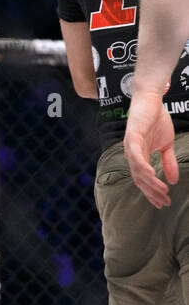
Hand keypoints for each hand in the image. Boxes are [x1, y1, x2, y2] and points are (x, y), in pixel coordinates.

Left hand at [123, 89, 178, 206]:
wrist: (152, 100)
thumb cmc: (156, 120)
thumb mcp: (166, 144)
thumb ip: (168, 162)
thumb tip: (174, 180)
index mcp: (139, 157)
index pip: (143, 180)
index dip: (151, 193)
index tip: (162, 204)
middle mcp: (132, 154)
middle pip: (139, 179)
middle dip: (151, 192)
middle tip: (164, 202)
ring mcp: (130, 146)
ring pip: (138, 170)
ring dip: (150, 182)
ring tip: (161, 191)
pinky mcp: (132, 136)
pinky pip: (135, 155)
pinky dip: (142, 166)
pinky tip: (151, 175)